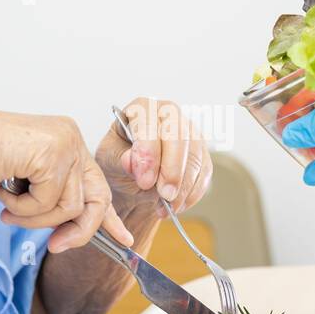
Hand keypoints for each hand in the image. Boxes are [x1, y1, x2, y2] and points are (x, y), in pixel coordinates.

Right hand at [0, 110, 133, 252]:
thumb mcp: (25, 186)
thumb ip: (50, 200)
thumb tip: (67, 233)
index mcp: (66, 142)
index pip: (97, 184)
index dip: (108, 216)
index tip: (122, 238)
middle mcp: (71, 138)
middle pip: (96, 197)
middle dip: (79, 230)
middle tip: (55, 247)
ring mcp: (66, 144)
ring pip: (69, 206)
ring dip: (35, 218)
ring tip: (8, 209)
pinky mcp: (53, 154)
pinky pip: (48, 202)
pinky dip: (24, 208)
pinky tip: (4, 192)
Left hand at [96, 97, 212, 215]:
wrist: (131, 182)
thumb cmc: (118, 164)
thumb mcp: (110, 160)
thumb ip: (120, 159)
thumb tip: (132, 161)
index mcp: (142, 108)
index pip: (150, 120)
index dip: (149, 150)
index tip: (145, 180)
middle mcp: (168, 114)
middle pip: (179, 135)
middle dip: (172, 169)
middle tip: (164, 195)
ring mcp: (189, 132)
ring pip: (195, 155)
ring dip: (184, 185)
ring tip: (167, 205)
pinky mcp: (201, 153)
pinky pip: (204, 172)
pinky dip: (192, 192)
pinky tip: (177, 205)